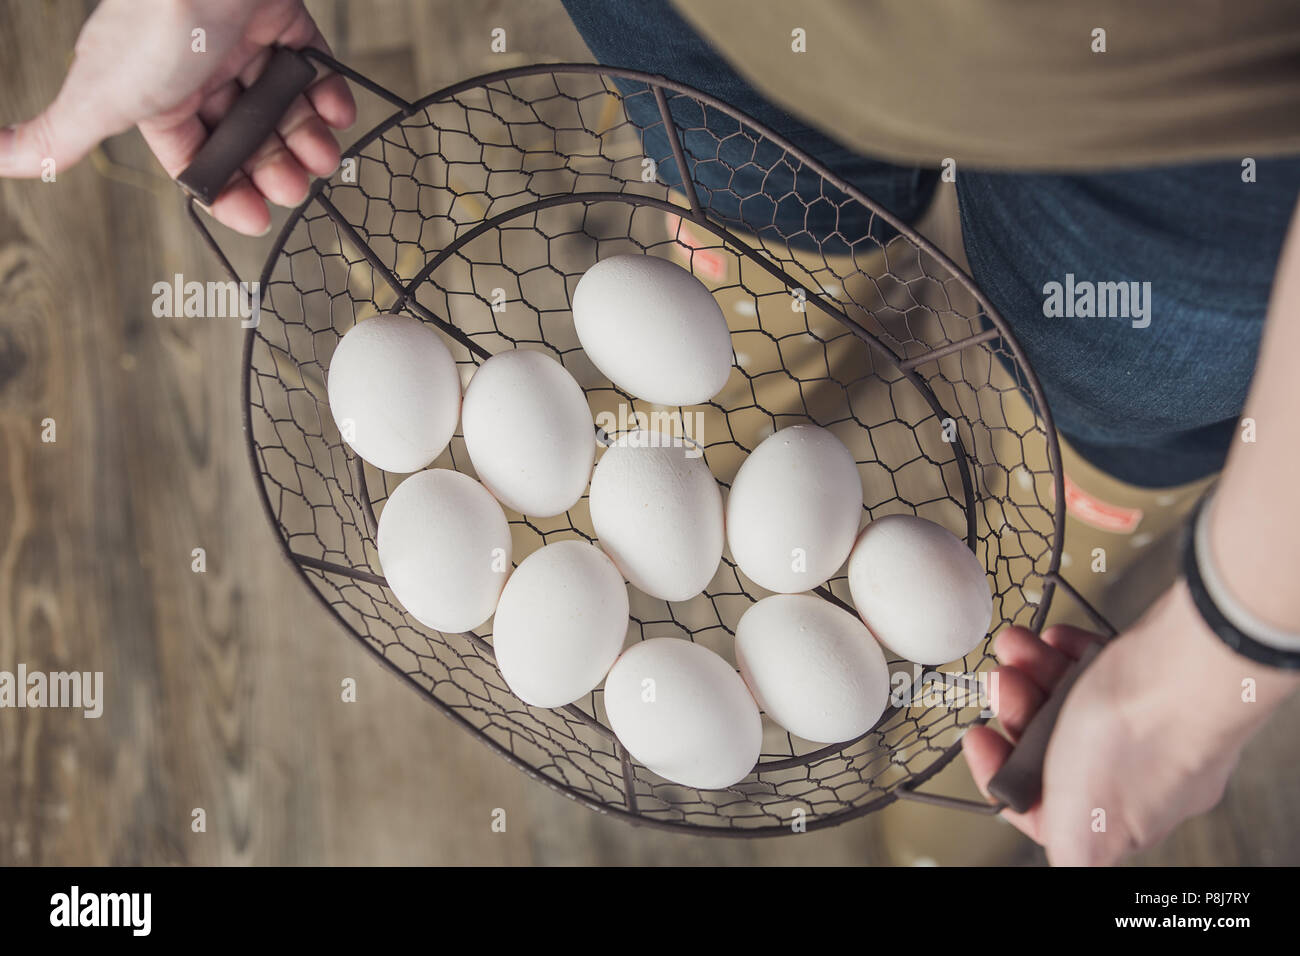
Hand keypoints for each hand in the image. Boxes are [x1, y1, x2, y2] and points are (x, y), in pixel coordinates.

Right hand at [0, 0, 354, 234]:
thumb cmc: (156, 27)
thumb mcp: (103, 98)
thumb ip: (57, 136)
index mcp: (154, 92)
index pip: (193, 155)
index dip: (226, 189)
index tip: (256, 216)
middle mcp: (198, 69)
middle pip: (242, 136)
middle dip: (272, 168)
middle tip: (294, 185)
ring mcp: (241, 44)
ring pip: (279, 107)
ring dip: (305, 139)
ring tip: (321, 156)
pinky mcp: (281, 20)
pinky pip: (311, 64)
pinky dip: (327, 92)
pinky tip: (333, 112)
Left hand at [963, 579, 1299, 864]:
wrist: (1194, 662)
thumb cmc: (1140, 742)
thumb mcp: (1082, 827)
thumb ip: (1072, 852)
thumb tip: (1066, 861)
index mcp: (1121, 815)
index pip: (1048, 804)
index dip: (1002, 770)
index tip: (979, 737)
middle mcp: (1141, 771)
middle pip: (1055, 745)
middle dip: (1018, 708)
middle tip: (1000, 681)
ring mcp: (1152, 720)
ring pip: (1075, 700)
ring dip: (1035, 672)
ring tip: (1016, 647)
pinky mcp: (1158, 674)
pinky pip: (1103, 665)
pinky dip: (1071, 652)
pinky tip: (1056, 639)